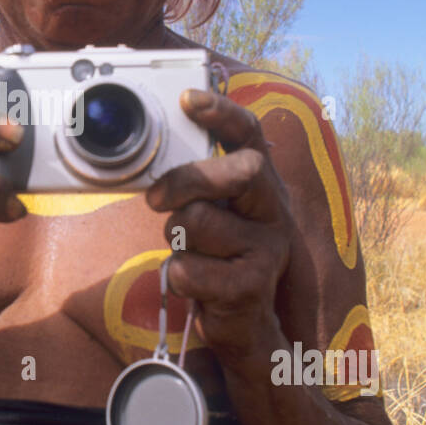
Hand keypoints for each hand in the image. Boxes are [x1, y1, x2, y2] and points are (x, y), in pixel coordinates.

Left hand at [144, 87, 293, 364]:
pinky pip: (190, 269)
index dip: (223, 112)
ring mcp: (267, 249)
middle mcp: (272, 211)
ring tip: (189, 252)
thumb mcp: (210, 214)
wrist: (244, 325)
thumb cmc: (217, 259)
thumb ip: (195, 185)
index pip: (250, 135)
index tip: (188, 98)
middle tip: (156, 199)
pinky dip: (178, 276)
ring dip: (176, 238)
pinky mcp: (251, 286)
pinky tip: (194, 283)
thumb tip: (153, 159)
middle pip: (236, 172)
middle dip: (188, 180)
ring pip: (198, 222)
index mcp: (261, 185)